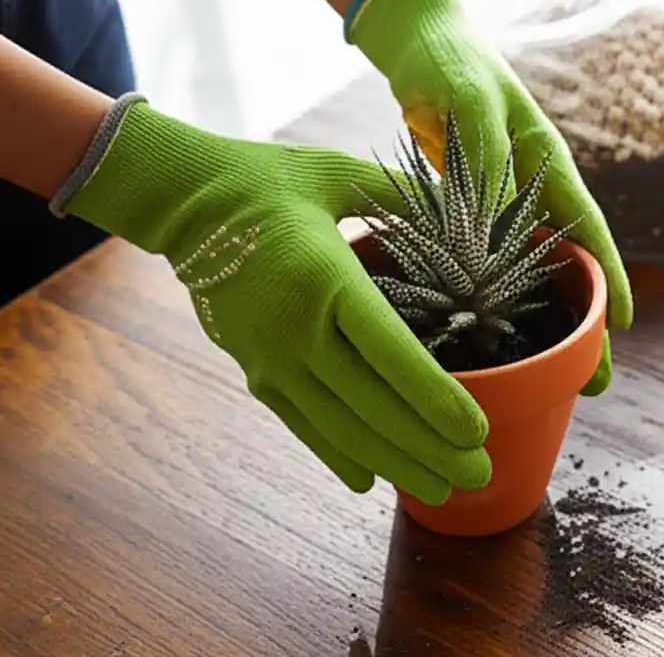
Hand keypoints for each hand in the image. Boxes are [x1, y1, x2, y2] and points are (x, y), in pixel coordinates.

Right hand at [61, 99, 490, 505]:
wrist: (183, 202)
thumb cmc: (270, 181)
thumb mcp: (339, 173)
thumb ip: (403, 196)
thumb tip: (467, 208)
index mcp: (327, 279)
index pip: (390, 352)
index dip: (435, 398)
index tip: (477, 432)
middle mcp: (297, 330)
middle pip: (373, 405)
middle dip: (430, 447)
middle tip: (479, 475)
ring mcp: (271, 358)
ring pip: (341, 427)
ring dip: (394, 462)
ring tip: (440, 489)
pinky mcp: (254, 372)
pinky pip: (303, 425)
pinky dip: (338, 455)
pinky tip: (370, 480)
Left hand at [349, 0, 632, 394]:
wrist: (415, 43)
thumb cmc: (450, 59)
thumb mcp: (470, 100)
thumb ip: (485, 156)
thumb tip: (496, 228)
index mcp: (546, 162)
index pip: (588, 228)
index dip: (609, 278)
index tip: (625, 325)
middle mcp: (529, 190)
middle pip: (564, 268)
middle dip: (583, 325)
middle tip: (596, 383)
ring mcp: (497, 205)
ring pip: (525, 277)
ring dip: (539, 327)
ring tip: (552, 382)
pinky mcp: (463, 212)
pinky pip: (480, 266)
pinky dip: (487, 305)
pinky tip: (485, 344)